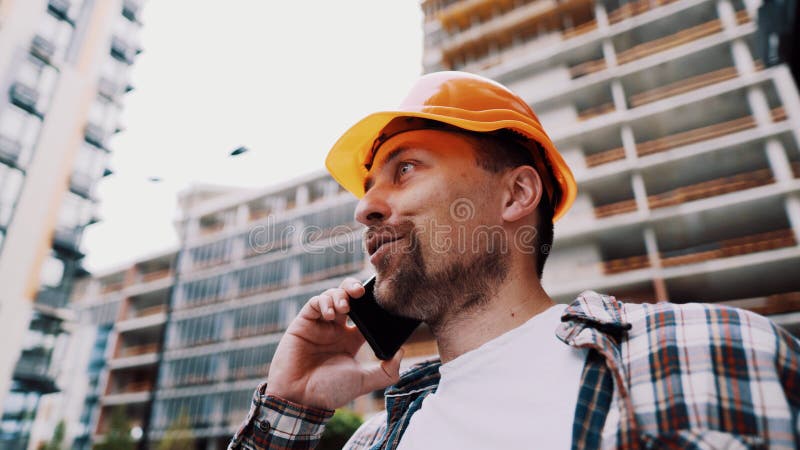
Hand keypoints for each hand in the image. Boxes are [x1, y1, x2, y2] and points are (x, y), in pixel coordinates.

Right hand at [265, 277, 403, 409]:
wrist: (299, 398)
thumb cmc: (330, 391)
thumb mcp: (364, 382)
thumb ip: (386, 371)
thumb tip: (401, 352)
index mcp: (351, 340)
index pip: (365, 314)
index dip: (373, 305)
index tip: (380, 301)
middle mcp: (336, 329)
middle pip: (348, 298)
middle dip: (355, 289)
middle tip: (361, 291)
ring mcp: (320, 324)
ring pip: (332, 295)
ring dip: (340, 295)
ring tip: (345, 307)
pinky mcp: (303, 323)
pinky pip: (314, 303)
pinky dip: (324, 302)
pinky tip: (331, 314)